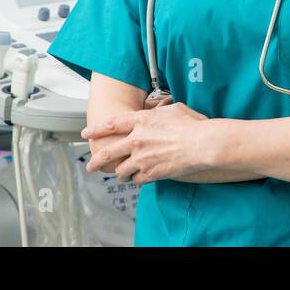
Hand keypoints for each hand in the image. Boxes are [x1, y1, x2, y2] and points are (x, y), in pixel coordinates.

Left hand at [82, 101, 209, 183]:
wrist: (202, 144)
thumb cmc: (192, 125)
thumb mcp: (173, 109)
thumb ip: (157, 113)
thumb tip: (155, 114)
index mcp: (141, 121)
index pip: (111, 124)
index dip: (96, 129)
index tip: (87, 134)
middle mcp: (136, 140)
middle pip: (108, 152)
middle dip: (96, 161)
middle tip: (91, 166)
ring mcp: (142, 158)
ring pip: (121, 170)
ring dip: (121, 172)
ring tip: (124, 173)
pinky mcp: (150, 173)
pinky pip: (137, 179)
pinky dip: (138, 178)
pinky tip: (142, 176)